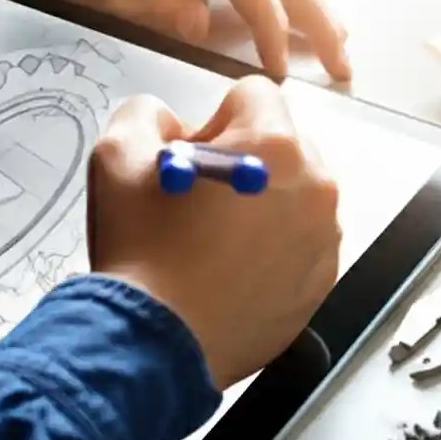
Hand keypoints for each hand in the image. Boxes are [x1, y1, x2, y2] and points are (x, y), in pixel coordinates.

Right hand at [86, 77, 340, 389]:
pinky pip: (301, 243)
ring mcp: (323, 239)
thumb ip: (146, 114)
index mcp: (274, 147)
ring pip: (296, 195)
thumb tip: (170, 123)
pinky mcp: (321, 282)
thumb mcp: (117, 155)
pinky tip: (230, 269)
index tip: (192, 156)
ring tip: (213, 239)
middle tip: (201, 199)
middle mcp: (314, 188)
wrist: (155, 344)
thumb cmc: (139, 251)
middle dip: (245, 159)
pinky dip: (273, 247)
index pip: (254, 95)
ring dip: (262, 202)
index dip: (214, 118)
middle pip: (284, 144)